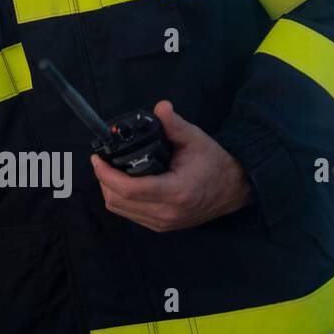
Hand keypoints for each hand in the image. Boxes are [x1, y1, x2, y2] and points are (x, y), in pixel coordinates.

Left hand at [90, 101, 252, 231]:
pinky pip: (131, 216)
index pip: (129, 189)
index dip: (106, 174)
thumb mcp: (195, 139)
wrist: (235, 188)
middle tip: (101, 162)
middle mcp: (168, 212)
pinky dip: (121, 200)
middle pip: (119, 201)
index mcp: (176, 191)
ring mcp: (166, 223)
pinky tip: (122, 184)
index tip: (97, 158)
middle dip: (103, 180)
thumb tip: (160, 107)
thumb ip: (174, 124)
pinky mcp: (164, 226)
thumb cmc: (215, 162)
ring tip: (109, 171)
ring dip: (109, 190)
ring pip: (121, 211)